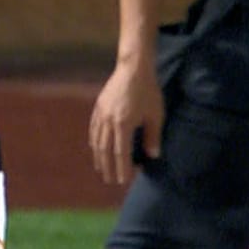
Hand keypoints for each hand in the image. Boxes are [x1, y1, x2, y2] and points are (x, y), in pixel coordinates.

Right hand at [89, 61, 163, 185]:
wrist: (133, 68)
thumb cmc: (148, 91)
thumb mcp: (155, 115)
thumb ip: (153, 136)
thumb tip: (153, 155)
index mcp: (123, 124)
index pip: (121, 153)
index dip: (122, 168)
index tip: (124, 180)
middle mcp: (109, 121)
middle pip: (105, 150)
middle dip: (108, 167)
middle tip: (110, 180)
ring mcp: (101, 114)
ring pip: (97, 140)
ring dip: (99, 157)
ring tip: (102, 168)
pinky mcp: (99, 107)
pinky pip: (93, 128)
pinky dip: (94, 141)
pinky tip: (96, 147)